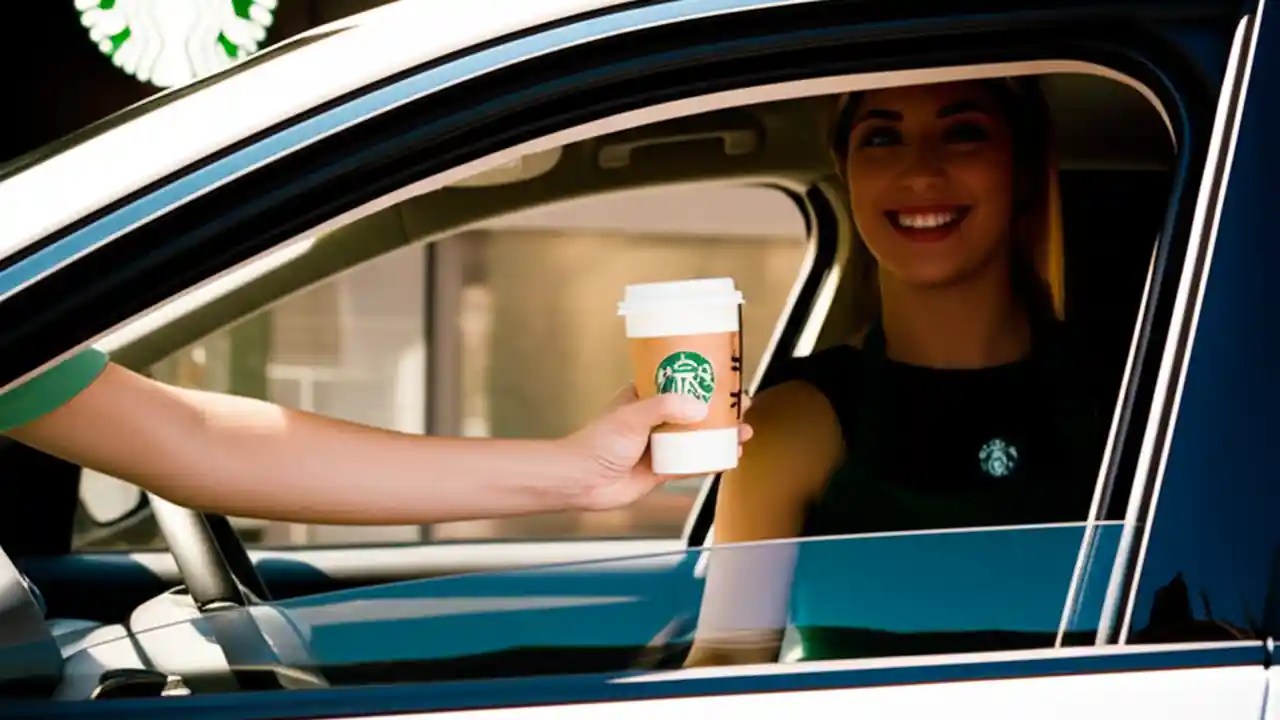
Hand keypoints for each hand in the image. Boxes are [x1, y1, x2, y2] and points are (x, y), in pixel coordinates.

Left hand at [563, 385, 752, 510]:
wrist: (581, 481)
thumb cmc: (595, 444)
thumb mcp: (631, 416)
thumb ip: (664, 408)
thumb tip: (698, 406)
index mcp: (644, 397)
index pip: (679, 382)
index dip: (704, 380)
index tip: (725, 378)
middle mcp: (654, 420)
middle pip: (695, 410)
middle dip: (721, 408)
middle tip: (743, 406)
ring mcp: (659, 445)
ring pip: (698, 437)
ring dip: (722, 434)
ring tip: (744, 432)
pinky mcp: (662, 469)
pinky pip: (693, 463)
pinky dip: (712, 460)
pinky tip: (728, 457)